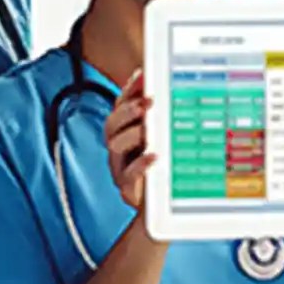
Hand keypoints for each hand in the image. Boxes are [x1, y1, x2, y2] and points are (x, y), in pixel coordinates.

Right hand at [104, 69, 156, 210]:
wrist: (160, 206)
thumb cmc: (162, 166)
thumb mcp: (165, 137)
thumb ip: (163, 116)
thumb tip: (171, 86)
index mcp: (125, 130)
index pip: (122, 104)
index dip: (130, 90)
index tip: (144, 77)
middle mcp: (118, 146)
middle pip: (112, 123)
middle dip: (128, 110)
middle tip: (147, 103)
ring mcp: (119, 166)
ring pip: (114, 145)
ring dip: (132, 133)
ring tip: (149, 130)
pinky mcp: (126, 186)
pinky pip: (127, 174)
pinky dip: (141, 164)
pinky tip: (155, 156)